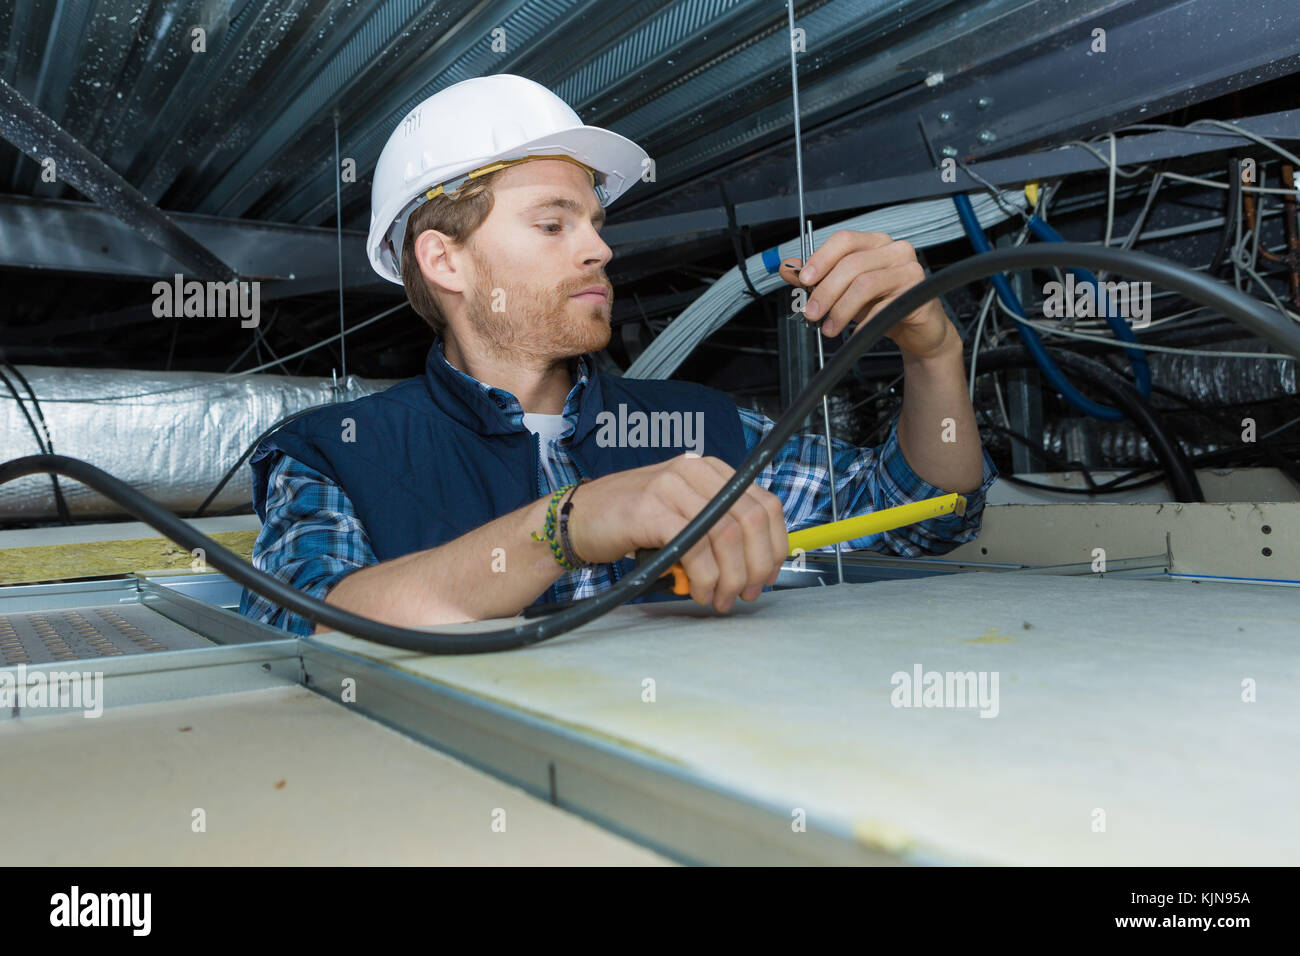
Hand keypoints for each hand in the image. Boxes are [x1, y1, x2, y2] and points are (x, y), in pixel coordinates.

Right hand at [567, 454, 787, 612]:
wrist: (575, 519)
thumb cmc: (628, 522)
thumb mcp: (681, 514)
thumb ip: (715, 525)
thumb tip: (756, 562)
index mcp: (709, 470)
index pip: (765, 503)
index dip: (774, 545)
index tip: (768, 574)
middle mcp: (695, 471)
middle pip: (751, 520)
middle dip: (756, 566)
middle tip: (747, 593)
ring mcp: (672, 487)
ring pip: (727, 536)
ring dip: (731, 578)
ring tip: (720, 598)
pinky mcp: (652, 510)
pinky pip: (696, 548)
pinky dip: (706, 578)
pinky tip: (700, 591)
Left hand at [778, 230, 957, 360]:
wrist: (917, 331)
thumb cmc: (881, 306)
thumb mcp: (844, 292)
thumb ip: (817, 279)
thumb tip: (787, 268)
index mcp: (874, 243)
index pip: (844, 240)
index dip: (821, 258)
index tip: (803, 280)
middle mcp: (894, 250)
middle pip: (851, 264)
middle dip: (825, 291)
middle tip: (811, 313)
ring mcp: (909, 270)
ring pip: (865, 284)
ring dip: (841, 310)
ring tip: (829, 329)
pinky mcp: (918, 293)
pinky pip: (883, 307)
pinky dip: (863, 322)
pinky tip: (854, 333)